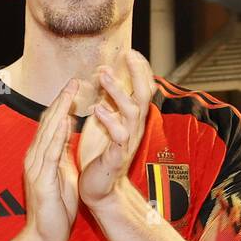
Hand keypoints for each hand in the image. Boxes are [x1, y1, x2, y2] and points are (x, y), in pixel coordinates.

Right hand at [20, 75, 81, 240]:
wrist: (44, 237)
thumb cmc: (55, 211)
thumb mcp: (61, 176)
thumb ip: (62, 155)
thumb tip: (68, 133)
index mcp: (40, 158)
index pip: (51, 126)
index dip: (62, 105)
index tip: (74, 88)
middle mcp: (35, 159)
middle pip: (47, 123)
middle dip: (61, 101)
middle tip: (74, 80)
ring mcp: (36, 169)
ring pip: (48, 133)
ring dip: (60, 111)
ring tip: (71, 93)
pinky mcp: (42, 181)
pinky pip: (51, 153)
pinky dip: (58, 136)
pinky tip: (66, 121)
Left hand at [79, 50, 152, 209]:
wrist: (99, 189)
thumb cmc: (99, 154)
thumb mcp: (104, 122)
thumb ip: (108, 101)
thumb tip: (105, 74)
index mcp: (130, 119)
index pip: (141, 90)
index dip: (139, 71)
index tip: (131, 52)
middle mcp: (133, 128)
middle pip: (143, 96)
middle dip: (137, 74)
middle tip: (128, 54)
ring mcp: (127, 142)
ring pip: (131, 112)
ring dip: (117, 92)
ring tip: (104, 75)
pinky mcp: (117, 156)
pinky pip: (119, 136)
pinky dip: (109, 121)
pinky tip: (97, 109)